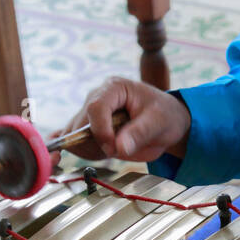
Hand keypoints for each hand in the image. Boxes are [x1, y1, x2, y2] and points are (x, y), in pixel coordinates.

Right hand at [49, 76, 190, 163]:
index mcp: (115, 88)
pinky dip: (83, 151)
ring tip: (113, 151)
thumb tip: (120, 148)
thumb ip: (139, 134)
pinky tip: (100, 152)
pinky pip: (74, 141)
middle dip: (94, 142)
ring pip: (73, 133)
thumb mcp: (159, 123)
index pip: (95, 107)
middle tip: (115, 152)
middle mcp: (97, 96)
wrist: (166, 121)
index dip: (100, 130)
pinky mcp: (88, 128)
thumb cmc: (165, 115)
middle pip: (80, 122)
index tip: (113, 148)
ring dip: (88, 148)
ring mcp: (90, 112)